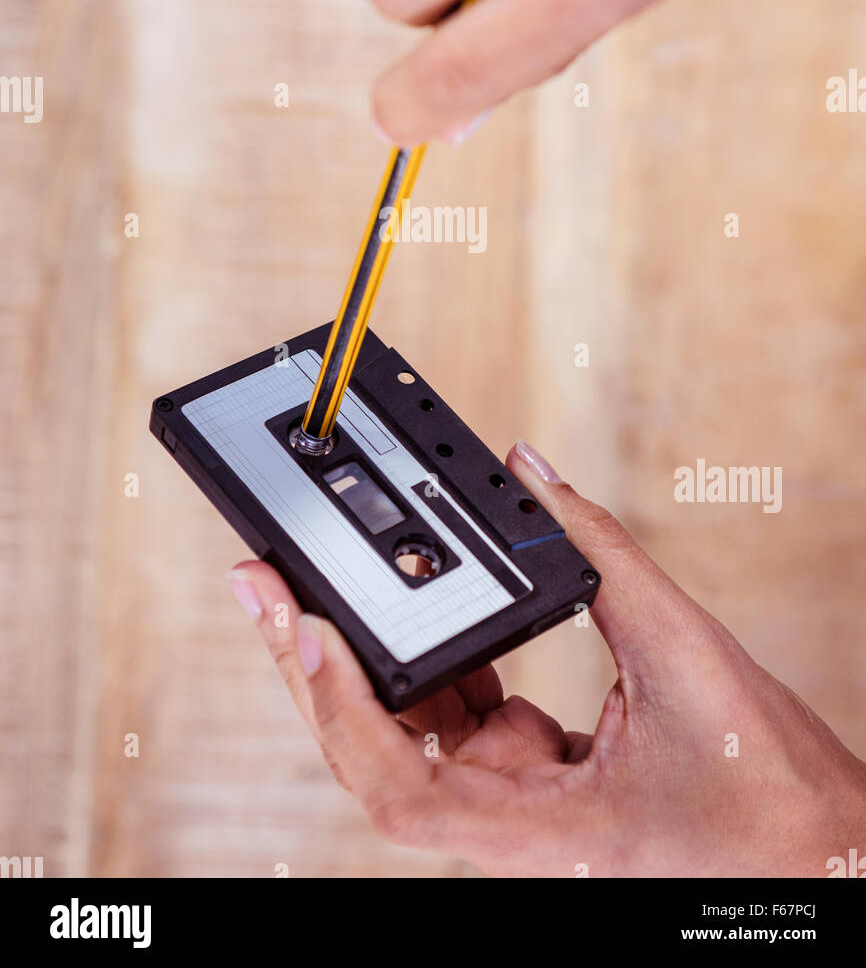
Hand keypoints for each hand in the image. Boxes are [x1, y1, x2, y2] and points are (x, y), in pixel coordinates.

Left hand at [227, 439, 865, 876]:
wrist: (822, 854)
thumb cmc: (768, 790)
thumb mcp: (683, 649)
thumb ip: (599, 550)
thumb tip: (532, 471)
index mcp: (537, 827)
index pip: (400, 787)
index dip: (339, 709)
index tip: (307, 627)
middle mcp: (510, 820)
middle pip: (380, 747)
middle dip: (310, 664)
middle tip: (262, 582)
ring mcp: (517, 796)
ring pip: (416, 727)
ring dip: (363, 654)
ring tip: (313, 578)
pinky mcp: (536, 768)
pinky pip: (468, 709)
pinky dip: (442, 650)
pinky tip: (423, 598)